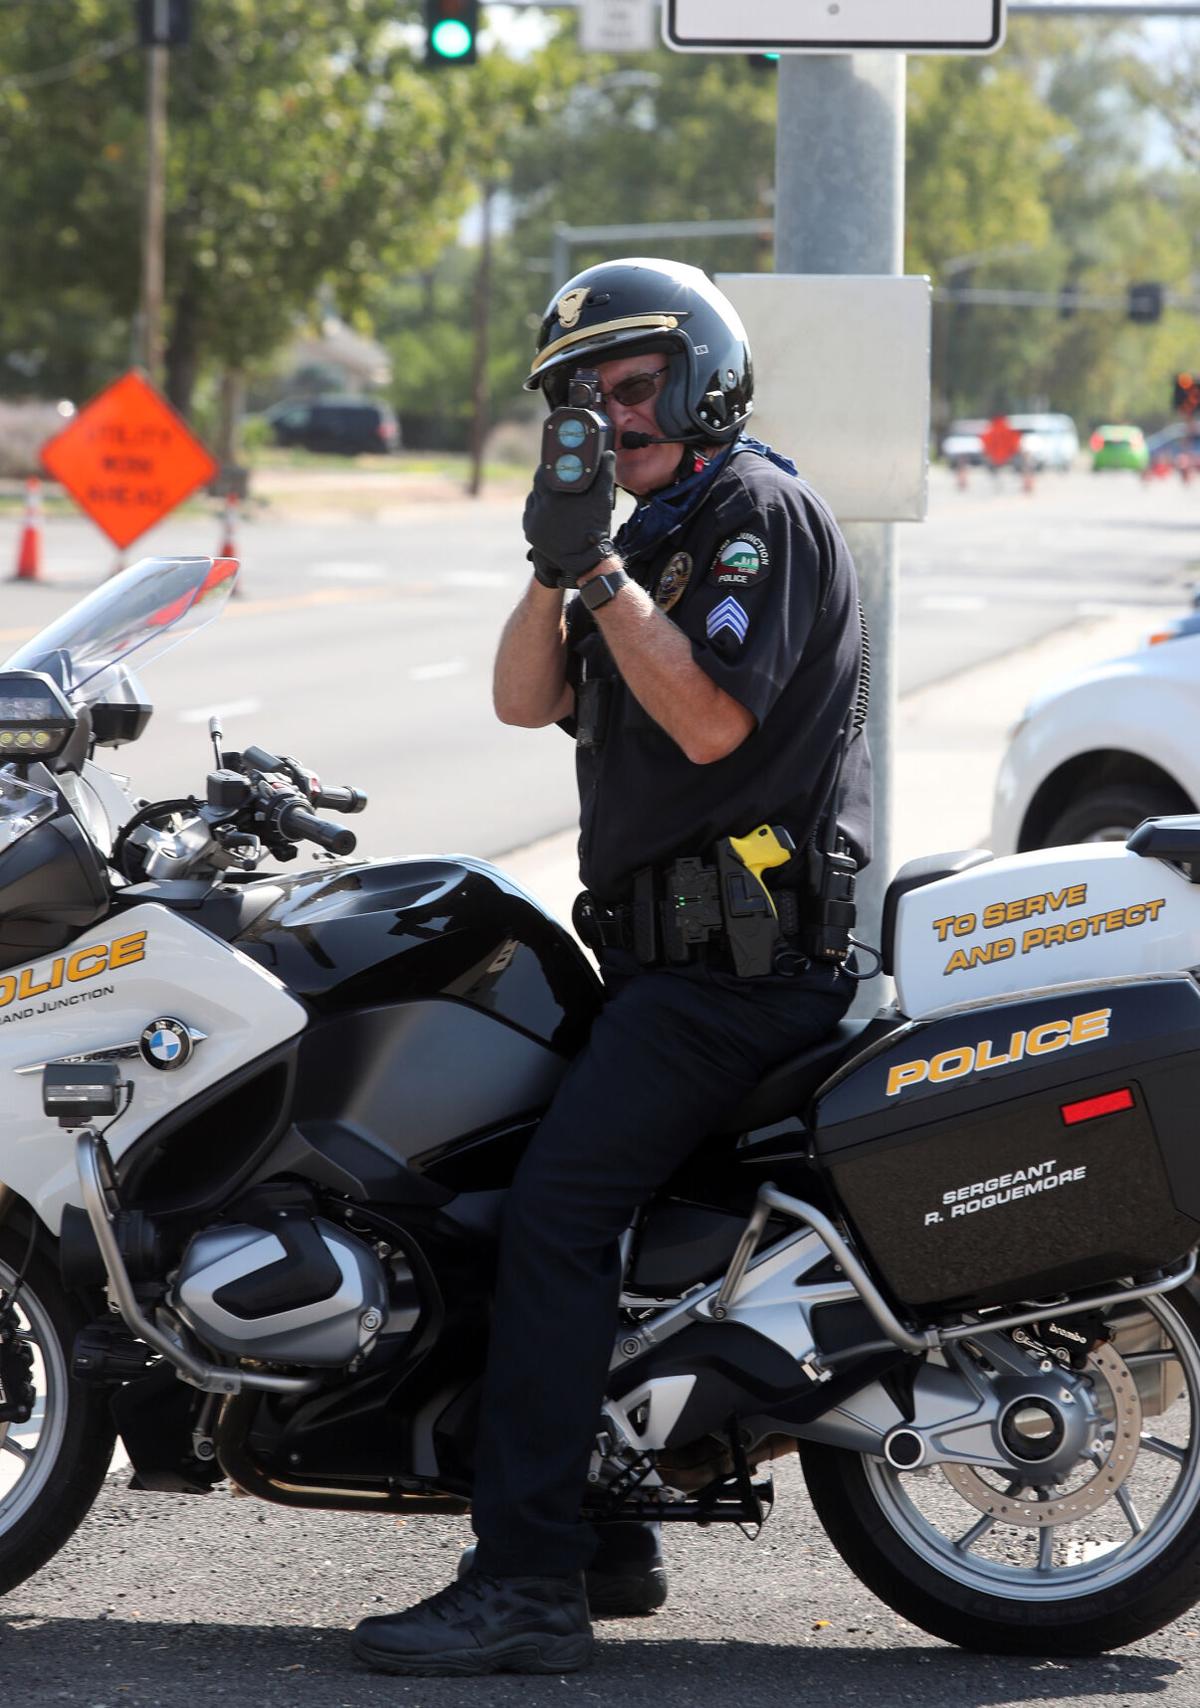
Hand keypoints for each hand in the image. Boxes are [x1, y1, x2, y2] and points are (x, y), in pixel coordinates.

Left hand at [522, 450, 615, 587]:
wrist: (586, 559)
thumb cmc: (596, 527)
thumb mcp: (603, 499)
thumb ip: (605, 473)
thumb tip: (607, 454)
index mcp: (554, 495)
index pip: (543, 472)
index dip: (548, 466)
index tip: (554, 464)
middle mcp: (540, 506)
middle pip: (537, 486)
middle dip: (545, 481)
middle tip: (555, 479)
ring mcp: (533, 521)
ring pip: (533, 500)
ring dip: (541, 496)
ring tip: (553, 497)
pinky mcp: (530, 532)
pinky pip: (530, 515)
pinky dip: (537, 511)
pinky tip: (548, 511)